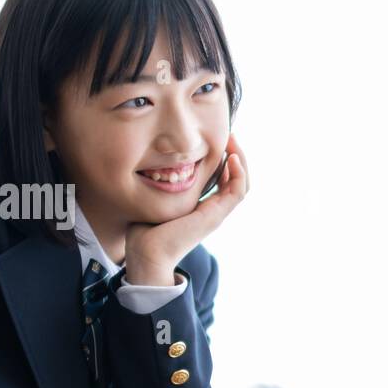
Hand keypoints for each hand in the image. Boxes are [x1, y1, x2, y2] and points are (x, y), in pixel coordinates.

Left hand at [124, 133, 247, 285]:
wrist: (147, 253)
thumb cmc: (145, 230)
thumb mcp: (156, 198)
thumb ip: (162, 184)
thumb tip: (153, 164)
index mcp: (202, 205)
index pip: (224, 178)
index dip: (224, 158)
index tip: (216, 138)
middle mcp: (213, 209)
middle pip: (237, 179)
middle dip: (236, 155)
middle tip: (230, 135)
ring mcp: (216, 213)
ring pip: (242, 183)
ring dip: (241, 160)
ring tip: (233, 142)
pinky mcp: (216, 215)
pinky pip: (238, 191)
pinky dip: (239, 173)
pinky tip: (231, 158)